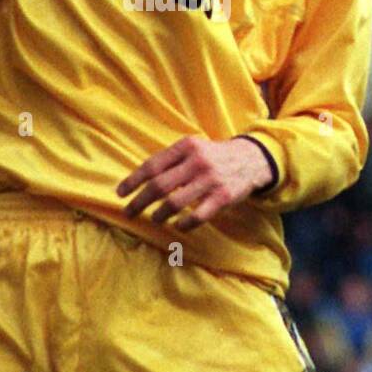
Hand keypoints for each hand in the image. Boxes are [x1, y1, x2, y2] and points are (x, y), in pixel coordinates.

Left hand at [116, 136, 274, 231]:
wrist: (251, 159)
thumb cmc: (212, 156)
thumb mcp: (193, 147)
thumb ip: (170, 159)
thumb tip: (139, 180)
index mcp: (186, 146)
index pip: (152, 165)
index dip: (133, 181)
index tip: (120, 193)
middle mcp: (197, 161)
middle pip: (159, 186)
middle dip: (139, 202)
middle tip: (129, 212)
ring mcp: (211, 180)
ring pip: (175, 203)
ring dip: (159, 214)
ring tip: (154, 218)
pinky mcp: (223, 197)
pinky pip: (198, 216)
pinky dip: (184, 224)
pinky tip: (177, 225)